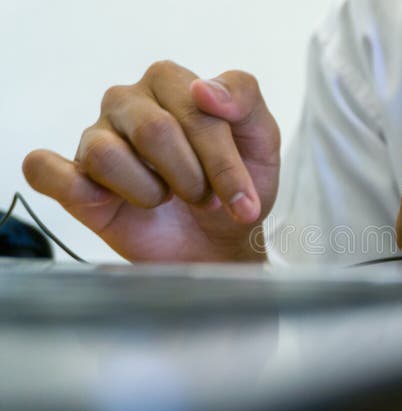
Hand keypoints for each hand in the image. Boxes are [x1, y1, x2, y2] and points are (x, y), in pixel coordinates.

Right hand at [22, 61, 279, 261]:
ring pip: (107, 155)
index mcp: (171, 82)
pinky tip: (106, 201)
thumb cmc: (236, 187)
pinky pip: (46, 170)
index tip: (243, 202)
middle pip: (154, 131)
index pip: (194, 108)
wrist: (219, 243)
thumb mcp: (262, 141)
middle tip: (206, 202)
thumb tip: (202, 88)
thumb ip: (244, 99)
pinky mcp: (73, 179)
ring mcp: (95, 138)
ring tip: (166, 201)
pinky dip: (74, 187)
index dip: (223, 163)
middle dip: (193, 179)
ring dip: (149, 193)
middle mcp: (127, 102)